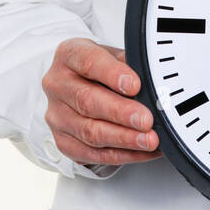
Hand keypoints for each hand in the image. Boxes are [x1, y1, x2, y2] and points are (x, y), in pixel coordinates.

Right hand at [42, 38, 160, 166]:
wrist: (79, 83)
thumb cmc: (100, 68)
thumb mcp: (114, 56)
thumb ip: (129, 66)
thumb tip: (153, 85)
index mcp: (69, 55)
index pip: (88, 62)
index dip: (112, 75)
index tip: (134, 85)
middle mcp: (57, 85)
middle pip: (87, 101)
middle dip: (121, 113)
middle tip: (145, 120)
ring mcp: (57, 115)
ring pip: (89, 132)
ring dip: (123, 139)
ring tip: (148, 140)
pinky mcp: (63, 141)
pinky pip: (91, 154)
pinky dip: (121, 154)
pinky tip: (141, 151)